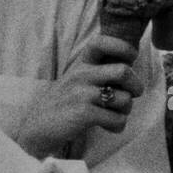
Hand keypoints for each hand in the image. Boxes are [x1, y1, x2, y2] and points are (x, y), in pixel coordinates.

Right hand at [14, 34, 144, 158]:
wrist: (36, 129)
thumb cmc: (65, 105)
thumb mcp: (77, 80)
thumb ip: (99, 72)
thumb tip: (131, 70)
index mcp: (81, 64)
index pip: (102, 42)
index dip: (124, 47)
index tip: (131, 59)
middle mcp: (81, 75)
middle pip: (124, 71)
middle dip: (136, 86)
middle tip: (133, 94)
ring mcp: (81, 94)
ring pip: (125, 99)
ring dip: (126, 111)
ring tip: (114, 115)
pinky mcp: (83, 114)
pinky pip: (117, 119)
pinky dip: (118, 126)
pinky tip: (108, 126)